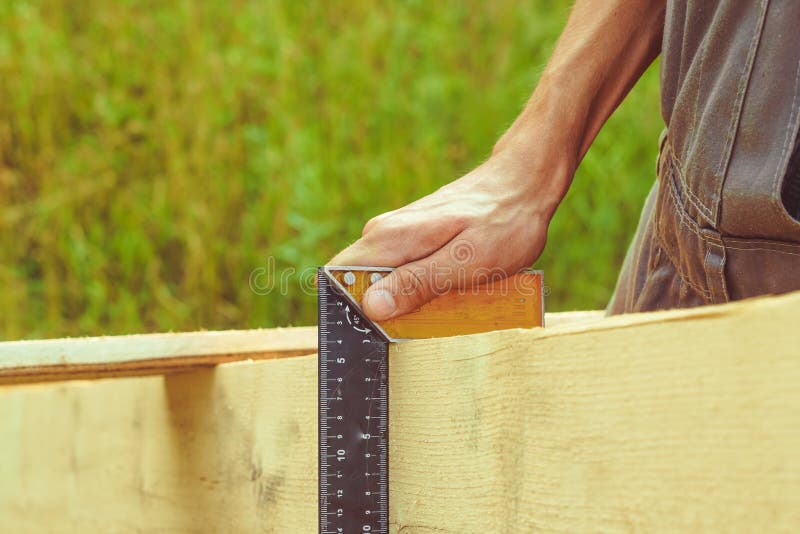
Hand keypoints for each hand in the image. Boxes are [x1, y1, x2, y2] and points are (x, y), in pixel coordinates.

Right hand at [329, 149, 568, 320]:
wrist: (523, 183)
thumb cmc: (503, 223)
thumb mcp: (466, 263)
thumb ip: (417, 283)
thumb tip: (371, 306)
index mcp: (389, 239)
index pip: (338, 278)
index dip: (346, 311)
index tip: (377, 333)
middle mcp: (384, 233)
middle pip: (356, 283)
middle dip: (380, 313)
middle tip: (424, 321)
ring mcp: (397, 233)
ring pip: (380, 280)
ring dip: (403, 303)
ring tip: (445, 305)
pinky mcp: (413, 237)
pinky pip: (400, 272)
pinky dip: (418, 289)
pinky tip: (448, 291)